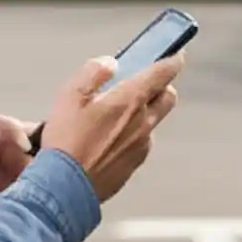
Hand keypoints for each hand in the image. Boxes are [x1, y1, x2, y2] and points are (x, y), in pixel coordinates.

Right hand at [41, 53, 183, 202]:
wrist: (65, 187)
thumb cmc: (66, 139)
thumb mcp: (71, 95)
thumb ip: (94, 72)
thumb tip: (112, 63)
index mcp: (130, 100)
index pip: (164, 72)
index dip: (172, 59)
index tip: (175, 53)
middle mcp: (144, 122)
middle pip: (168, 97)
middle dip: (162, 86)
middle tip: (144, 82)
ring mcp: (142, 145)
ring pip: (152, 121)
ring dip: (142, 112)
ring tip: (114, 115)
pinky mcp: (135, 164)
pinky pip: (141, 143)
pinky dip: (132, 135)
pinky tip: (107, 140)